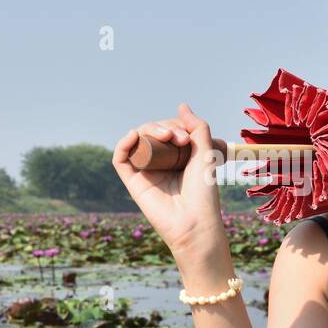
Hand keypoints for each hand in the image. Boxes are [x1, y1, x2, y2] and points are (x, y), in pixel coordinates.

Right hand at [111, 102, 227, 261]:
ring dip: (148, 129)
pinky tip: (135, 135)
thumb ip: (198, 127)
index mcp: (177, 157)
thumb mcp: (206, 153)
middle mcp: (160, 163)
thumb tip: (181, 106)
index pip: (169, 130)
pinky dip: (125, 143)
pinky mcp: (132, 181)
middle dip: (165, 127)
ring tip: (167, 136)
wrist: (195, 222)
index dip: (176, 125)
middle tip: (180, 138)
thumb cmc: (204, 192)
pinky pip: (120, 158)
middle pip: (152, 133)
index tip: (188, 137)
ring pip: (137, 140)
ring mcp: (145, 171)